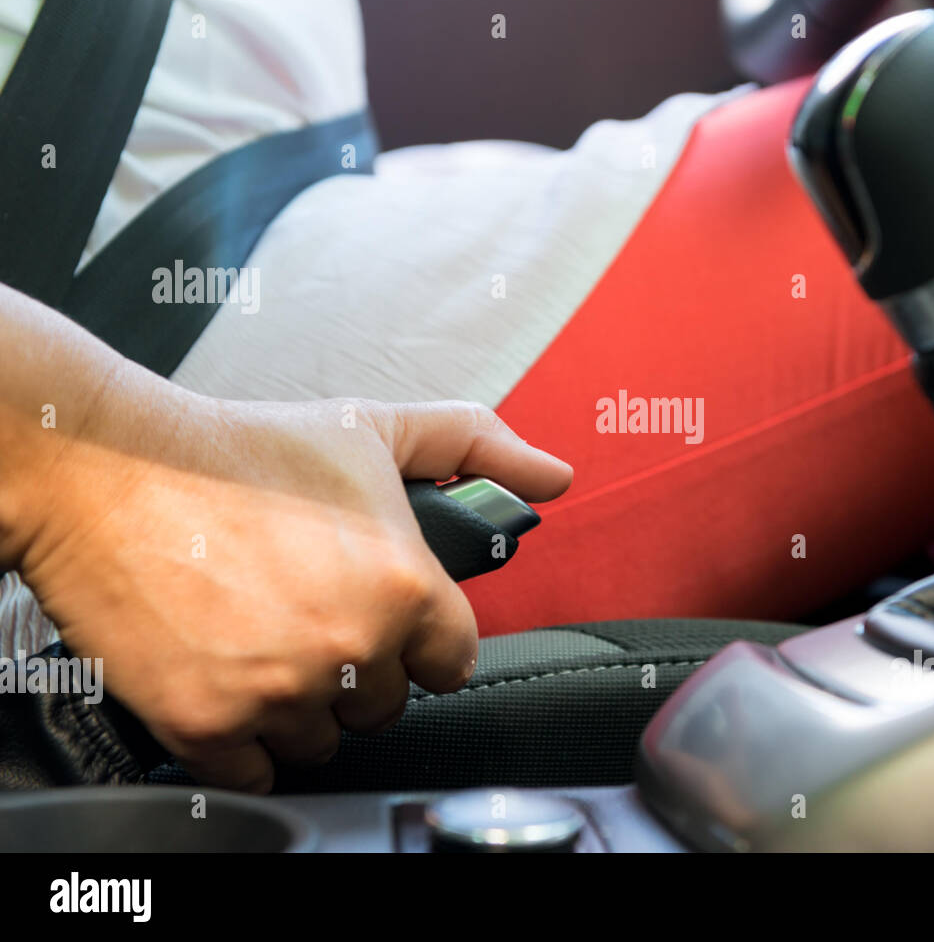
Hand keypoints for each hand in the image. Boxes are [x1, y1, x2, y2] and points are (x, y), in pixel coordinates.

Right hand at [11, 383, 570, 791]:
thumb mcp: (376, 429)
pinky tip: (233, 680)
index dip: (423, 640)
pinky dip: (246, 741)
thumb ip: (477, 448)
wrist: (112, 472)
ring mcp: (279, 691)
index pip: (454, 660)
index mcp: (404, 583)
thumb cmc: (242, 450)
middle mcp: (351, 644)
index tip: (393, 623)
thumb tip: (553, 477)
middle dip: (362, 669)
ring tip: (267, 639)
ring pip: (324, 739)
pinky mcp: (209, 723)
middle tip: (315, 617)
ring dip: (304, 705)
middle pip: (388, 703)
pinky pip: (258, 772)